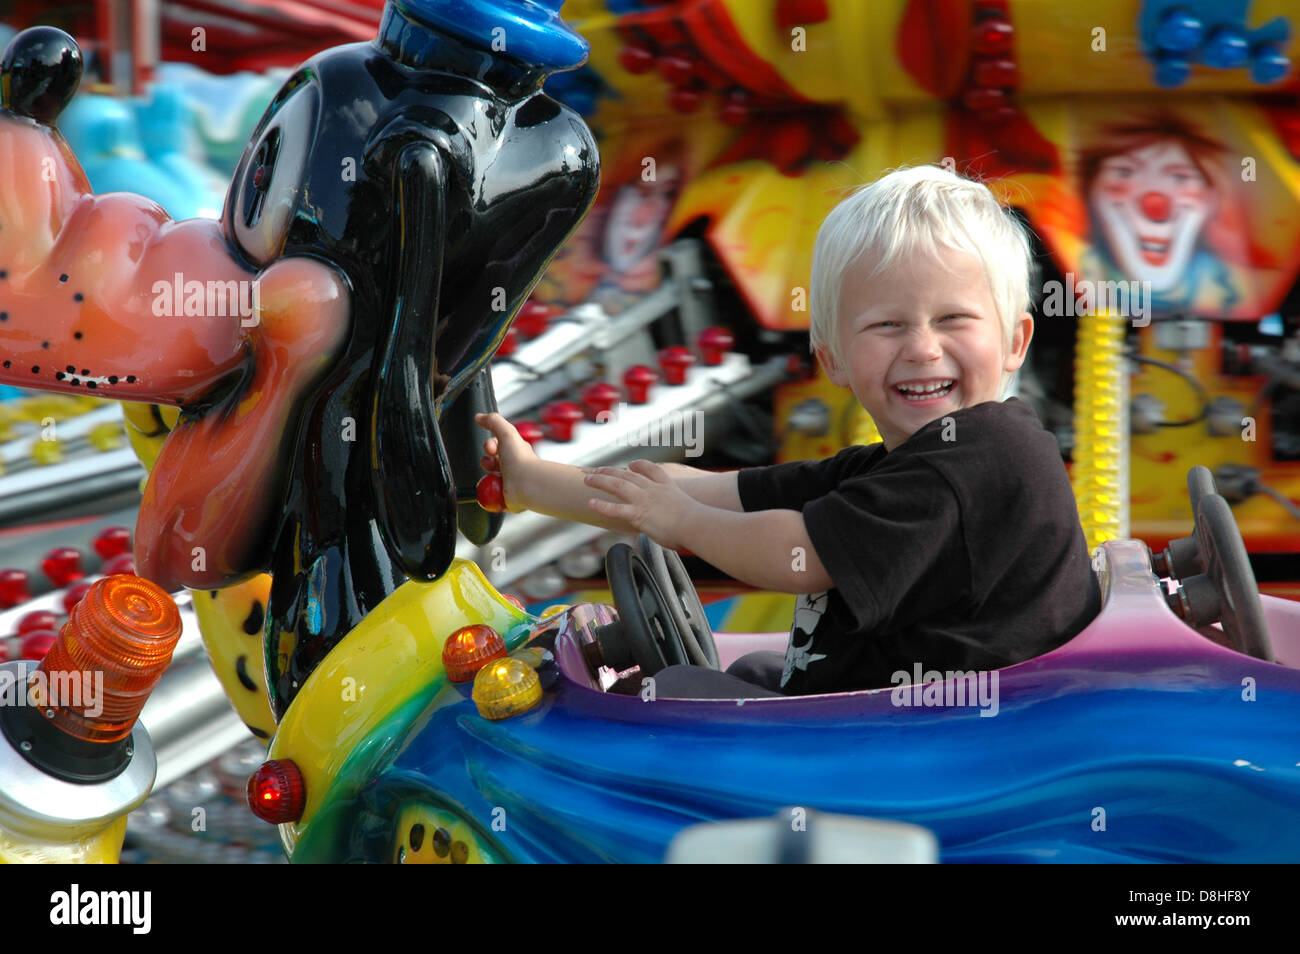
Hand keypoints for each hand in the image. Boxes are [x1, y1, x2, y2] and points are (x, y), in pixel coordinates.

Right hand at [474, 412, 537, 512]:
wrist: (526, 484)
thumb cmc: (521, 460)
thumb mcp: (506, 432)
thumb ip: (492, 421)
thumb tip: (479, 417)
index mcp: (515, 451)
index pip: (497, 445)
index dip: (489, 445)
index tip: (490, 448)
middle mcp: (514, 466)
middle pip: (491, 462)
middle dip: (486, 461)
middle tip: (490, 463)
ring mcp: (510, 482)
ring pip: (490, 478)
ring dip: (487, 477)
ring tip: (491, 476)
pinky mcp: (506, 497)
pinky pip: (491, 495)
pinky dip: (488, 492)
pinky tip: (492, 489)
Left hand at [583, 460, 698, 549]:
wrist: (695, 524)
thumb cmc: (697, 521)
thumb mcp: (688, 509)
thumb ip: (678, 512)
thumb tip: (677, 523)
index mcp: (666, 486)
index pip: (651, 470)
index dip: (639, 465)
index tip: (631, 464)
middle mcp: (653, 489)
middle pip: (628, 474)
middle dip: (612, 471)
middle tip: (599, 469)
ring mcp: (644, 500)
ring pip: (617, 485)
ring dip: (601, 480)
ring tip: (588, 479)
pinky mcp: (638, 514)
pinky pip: (616, 508)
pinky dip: (602, 505)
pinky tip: (591, 503)